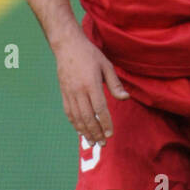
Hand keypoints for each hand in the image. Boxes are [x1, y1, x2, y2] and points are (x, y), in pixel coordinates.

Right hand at [53, 30, 127, 146]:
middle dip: (96, 132)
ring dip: (85, 132)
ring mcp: (69, 92)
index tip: (110, 134)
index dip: (105, 123)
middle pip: (87, 117)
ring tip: (92, 142)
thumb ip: (115, 84)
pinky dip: (74, 124)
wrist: (67, 46)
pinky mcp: (63, 93)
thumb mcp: (106, 65)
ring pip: (77, 117)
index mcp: (91, 84)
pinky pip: (68, 112)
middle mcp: (79, 91)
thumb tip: (125, 98)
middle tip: (103, 144)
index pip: (99, 109)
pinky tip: (80, 131)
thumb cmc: (89, 54)